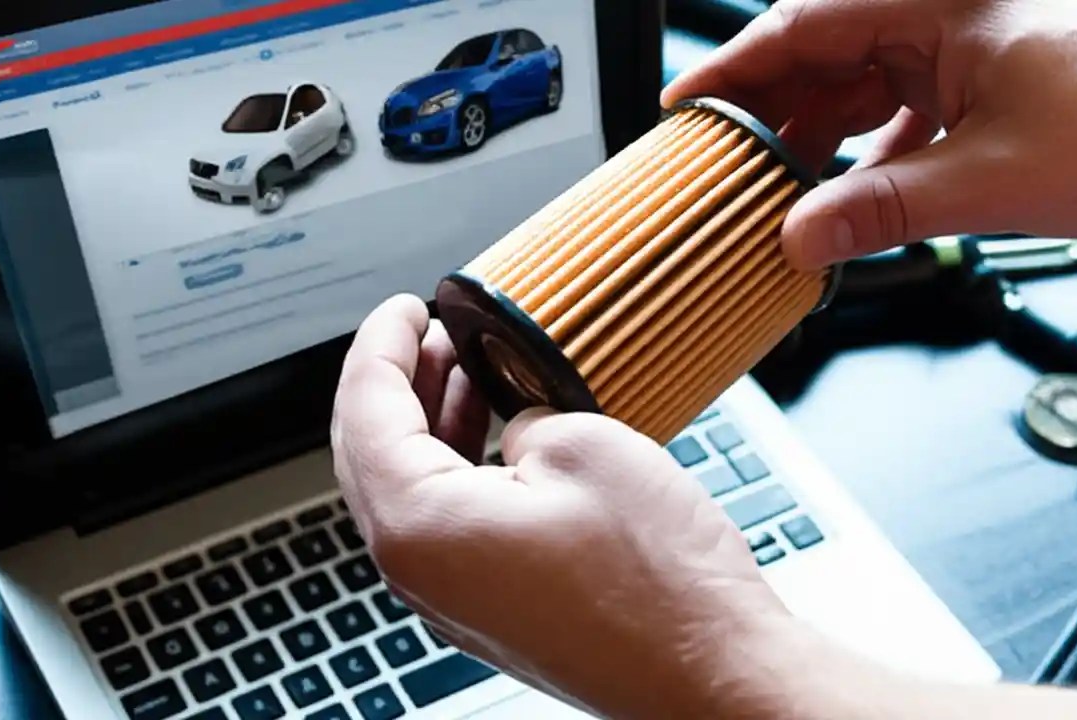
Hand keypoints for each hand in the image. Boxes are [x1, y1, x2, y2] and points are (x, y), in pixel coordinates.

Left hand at [331, 295, 809, 718]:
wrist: (712, 671)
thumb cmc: (659, 583)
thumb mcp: (582, 446)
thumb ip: (522, 415)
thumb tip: (515, 425)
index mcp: (419, 525)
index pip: (363, 411)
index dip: (380, 343)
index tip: (404, 308)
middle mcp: (420, 573)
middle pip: (373, 454)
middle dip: (400, 381)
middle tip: (435, 331)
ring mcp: (455, 600)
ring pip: (413, 490)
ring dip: (433, 422)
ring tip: (470, 370)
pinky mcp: (494, 610)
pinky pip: (451, 524)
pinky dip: (461, 467)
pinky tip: (505, 437)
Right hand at [663, 0, 1076, 270]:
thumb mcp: (986, 181)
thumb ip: (883, 210)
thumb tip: (802, 237)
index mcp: (938, 4)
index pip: (803, 24)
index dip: (735, 67)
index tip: (688, 106)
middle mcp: (939, 13)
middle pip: (819, 54)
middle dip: (770, 113)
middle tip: (724, 165)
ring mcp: (951, 45)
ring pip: (851, 84)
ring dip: (814, 139)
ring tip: (776, 190)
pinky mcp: (964, 78)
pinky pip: (887, 108)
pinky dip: (859, 151)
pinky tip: (844, 192)